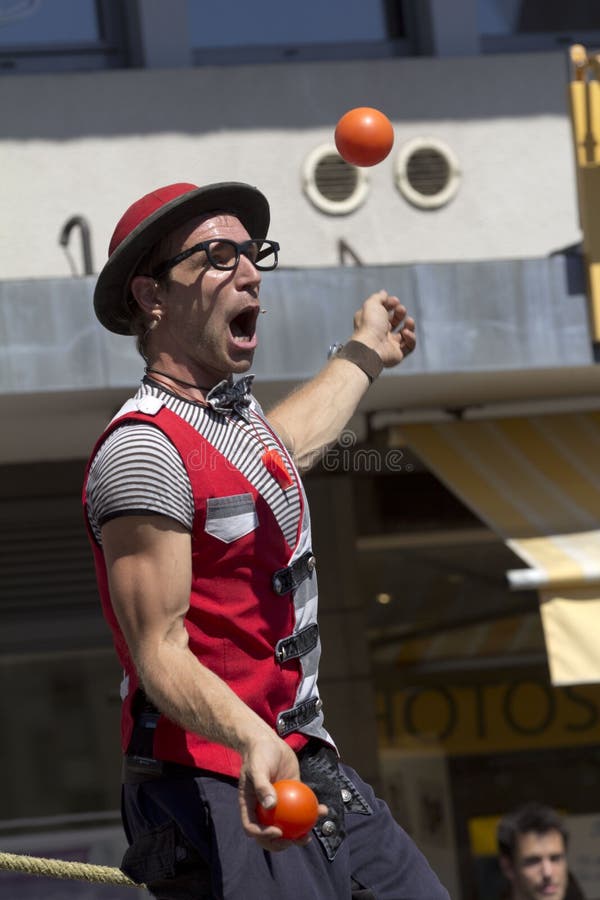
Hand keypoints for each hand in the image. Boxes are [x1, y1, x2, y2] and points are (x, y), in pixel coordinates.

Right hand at [238, 733, 326, 851]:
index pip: (253, 828)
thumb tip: (271, 806)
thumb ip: (262, 785)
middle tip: (296, 840)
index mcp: (250, 806)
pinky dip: (312, 811)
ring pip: (288, 825)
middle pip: (270, 834)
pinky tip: (323, 810)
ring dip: (299, 833)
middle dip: (283, 843)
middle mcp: (263, 809)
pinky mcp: (292, 796)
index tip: (278, 832)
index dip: (264, 836)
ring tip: (310, 835)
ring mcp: (278, 804)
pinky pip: (301, 807)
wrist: (268, 742)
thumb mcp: (257, 768)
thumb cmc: (258, 754)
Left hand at [351, 290, 415, 368]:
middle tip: (401, 310)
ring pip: (404, 334)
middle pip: (394, 321)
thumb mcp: (371, 304)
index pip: (384, 311)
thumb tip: (384, 293)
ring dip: (410, 325)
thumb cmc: (369, 325)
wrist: (371, 347)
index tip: (395, 301)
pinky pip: (409, 346)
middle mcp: (380, 333)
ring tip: (409, 321)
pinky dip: (411, 338)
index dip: (390, 304)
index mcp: (371, 322)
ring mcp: (389, 344)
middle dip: (400, 313)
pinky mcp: (397, 354)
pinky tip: (406, 334)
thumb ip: (378, 297)